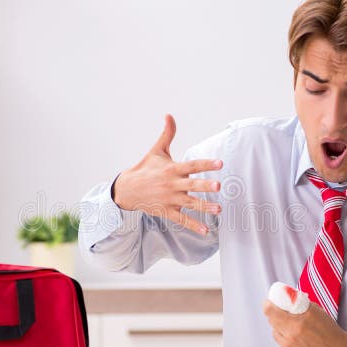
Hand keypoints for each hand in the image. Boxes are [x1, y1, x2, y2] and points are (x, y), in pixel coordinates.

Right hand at [113, 114, 222, 234]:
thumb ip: (167, 134)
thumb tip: (169, 115)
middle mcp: (171, 184)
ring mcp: (169, 199)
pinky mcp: (166, 211)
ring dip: (204, 207)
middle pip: (191, 185)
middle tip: (219, 186)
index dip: (205, 163)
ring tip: (219, 210)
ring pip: (189, 204)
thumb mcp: (156, 150)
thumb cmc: (145, 168)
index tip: (219, 163)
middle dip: (205, 186)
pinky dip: (193, 226)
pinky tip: (205, 231)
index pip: (191, 165)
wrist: (127, 189)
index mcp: (171, 169)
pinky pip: (181, 220)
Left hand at [262, 299, 346, 346]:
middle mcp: (293, 331)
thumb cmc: (330, 331)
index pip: (270, 309)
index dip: (269, 303)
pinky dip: (282, 333)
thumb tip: (287, 296)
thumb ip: (300, 303)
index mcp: (300, 318)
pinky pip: (279, 339)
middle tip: (279, 309)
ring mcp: (290, 343)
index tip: (272, 301)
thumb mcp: (317, 311)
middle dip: (273, 312)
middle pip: (270, 318)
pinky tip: (291, 332)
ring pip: (274, 328)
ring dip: (278, 323)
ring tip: (289, 321)